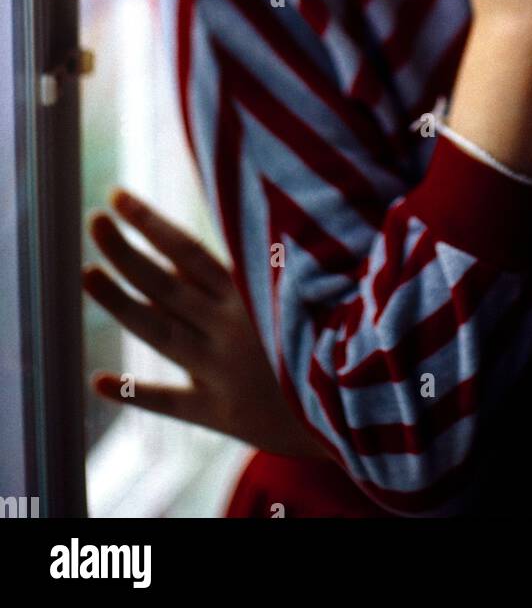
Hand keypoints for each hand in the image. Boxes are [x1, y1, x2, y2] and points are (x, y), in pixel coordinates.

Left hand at [82, 188, 335, 460]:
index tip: (117, 197)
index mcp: (253, 294)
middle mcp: (231, 328)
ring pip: (158, 332)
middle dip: (125, 252)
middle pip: (164, 285)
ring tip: (87, 273)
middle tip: (93, 221)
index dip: (149, 224)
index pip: (188, 250)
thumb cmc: (346, 329)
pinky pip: (171, 402)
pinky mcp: (222, 412)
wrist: (367, 404)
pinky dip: (133, 392)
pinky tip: (97, 379)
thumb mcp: (314, 284)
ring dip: (120, 303)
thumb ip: (269, 261)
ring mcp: (222, 371)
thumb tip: (229, 224)